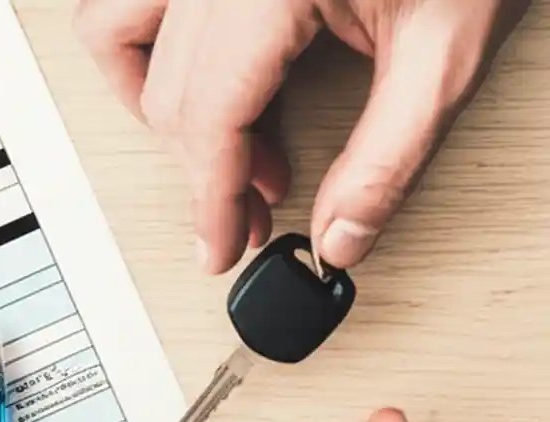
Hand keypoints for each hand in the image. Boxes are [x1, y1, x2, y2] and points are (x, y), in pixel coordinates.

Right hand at [75, 0, 527, 272]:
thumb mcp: (444, 50)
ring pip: (116, 35)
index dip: (213, 197)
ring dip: (151, 103)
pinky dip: (137, 44)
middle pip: (170, 90)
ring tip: (208, 142)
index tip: (219, 248)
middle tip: (255, 208)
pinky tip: (187, 75)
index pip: (212, 113)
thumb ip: (388, 155)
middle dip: (207, 168)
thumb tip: (341, 234)